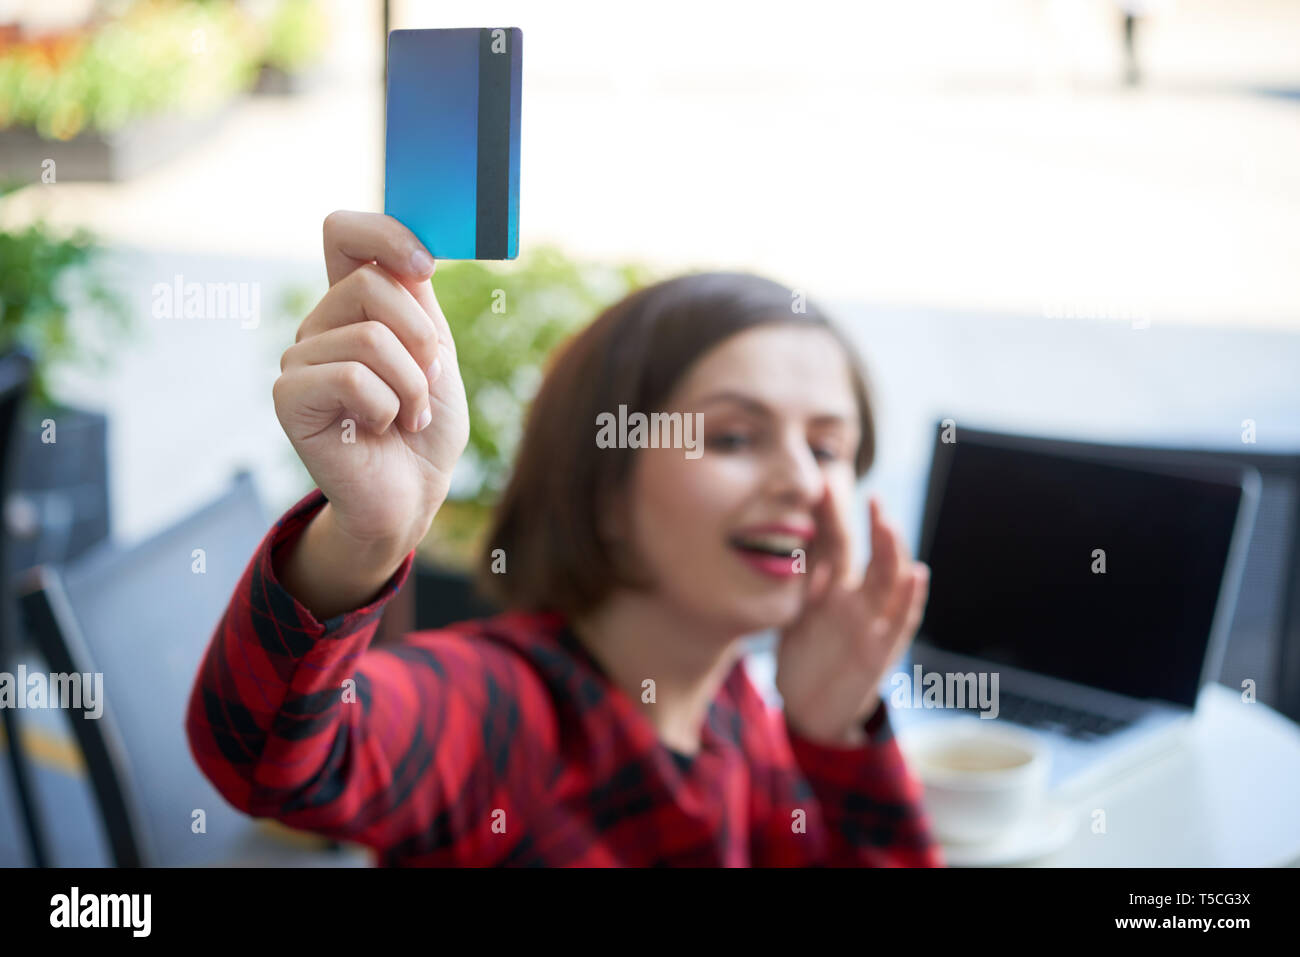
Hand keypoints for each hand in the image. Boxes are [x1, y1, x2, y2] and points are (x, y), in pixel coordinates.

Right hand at [273, 211, 469, 554]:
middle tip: (425, 385)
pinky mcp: (288, 396)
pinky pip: (353, 377)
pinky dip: (386, 408)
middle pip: (372, 283)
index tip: (426, 267)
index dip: (384, 233)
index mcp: (354, 306)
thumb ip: (418, 300)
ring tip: (407, 415)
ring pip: (371, 337)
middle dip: (422, 340)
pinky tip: (380, 430)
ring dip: (411, 385)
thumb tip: (411, 248)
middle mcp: (320, 324)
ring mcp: (299, 358)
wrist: (413, 494)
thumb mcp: (435, 353)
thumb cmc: (425, 426)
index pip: (345, 234)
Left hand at [776, 490, 929, 745]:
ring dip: (892, 553)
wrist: (809, 709)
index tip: (824, 482)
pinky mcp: (879, 652)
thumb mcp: (794, 613)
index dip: (833, 515)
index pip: (837, 543)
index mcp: (836, 590)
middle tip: (871, 497)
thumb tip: (788, 540)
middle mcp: (858, 601)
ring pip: (889, 582)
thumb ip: (797, 582)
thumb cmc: (804, 656)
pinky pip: (900, 622)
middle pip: (871, 556)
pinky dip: (910, 598)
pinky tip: (917, 574)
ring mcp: (872, 624)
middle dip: (875, 527)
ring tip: (889, 524)